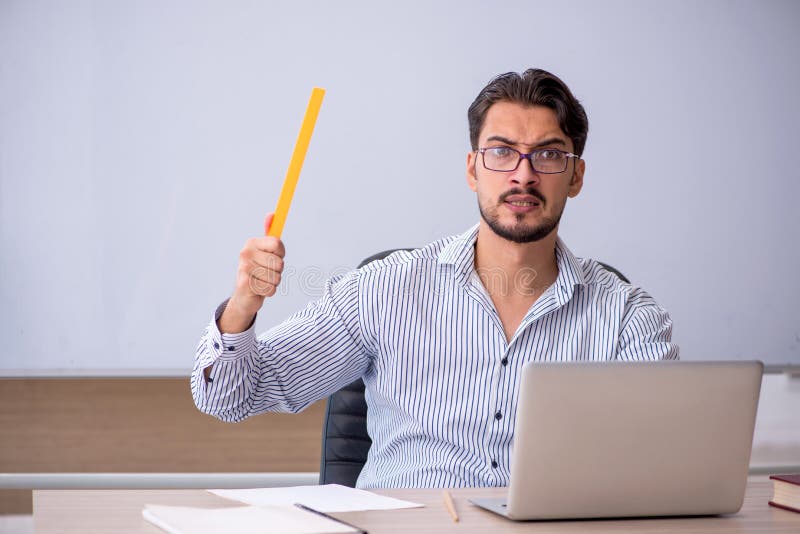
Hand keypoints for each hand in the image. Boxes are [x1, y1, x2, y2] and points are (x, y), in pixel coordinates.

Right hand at [218, 213, 285, 332]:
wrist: (244, 296)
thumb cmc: (258, 272)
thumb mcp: (265, 252)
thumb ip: (270, 235)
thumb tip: (272, 214)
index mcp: (252, 243)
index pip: (277, 244)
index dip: (280, 253)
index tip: (275, 257)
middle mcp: (245, 253)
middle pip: (278, 262)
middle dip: (277, 271)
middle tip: (266, 272)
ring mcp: (244, 268)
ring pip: (276, 277)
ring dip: (273, 282)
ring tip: (262, 281)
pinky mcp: (244, 284)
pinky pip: (270, 288)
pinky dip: (268, 292)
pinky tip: (259, 289)